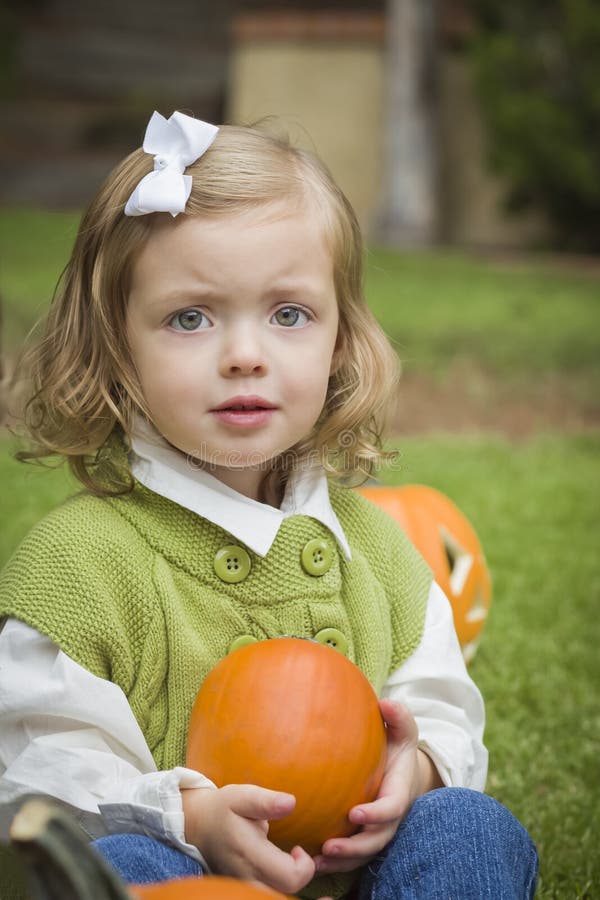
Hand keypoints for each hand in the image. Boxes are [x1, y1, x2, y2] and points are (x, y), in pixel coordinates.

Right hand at [182, 784, 317, 894]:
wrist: (197, 826)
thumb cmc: (224, 809)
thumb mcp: (242, 797)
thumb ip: (266, 802)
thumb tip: (291, 802)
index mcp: (250, 855)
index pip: (290, 877)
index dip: (305, 866)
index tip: (298, 849)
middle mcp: (247, 879)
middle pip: (285, 896)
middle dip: (300, 881)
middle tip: (299, 862)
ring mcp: (242, 889)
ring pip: (275, 899)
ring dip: (289, 887)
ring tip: (296, 870)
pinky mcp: (241, 893)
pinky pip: (267, 897)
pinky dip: (280, 891)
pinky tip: (284, 876)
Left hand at [314, 698, 441, 875]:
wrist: (397, 769)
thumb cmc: (396, 746)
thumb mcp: (402, 728)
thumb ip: (398, 716)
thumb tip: (386, 703)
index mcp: (398, 792)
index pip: (391, 809)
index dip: (376, 814)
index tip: (355, 813)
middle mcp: (388, 818)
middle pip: (376, 841)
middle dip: (354, 848)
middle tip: (329, 846)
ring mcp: (376, 830)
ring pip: (362, 854)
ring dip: (341, 861)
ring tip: (315, 861)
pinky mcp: (362, 836)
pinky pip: (351, 856)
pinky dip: (333, 863)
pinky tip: (309, 862)